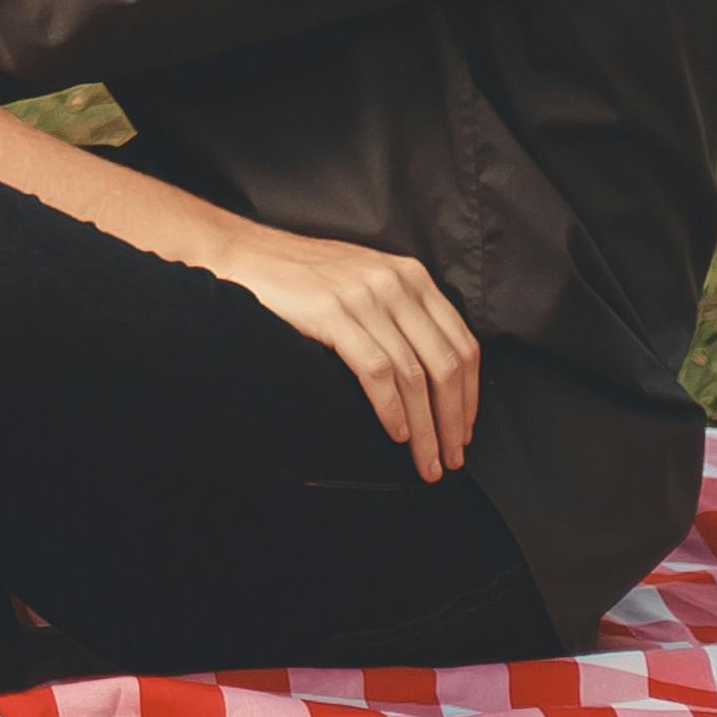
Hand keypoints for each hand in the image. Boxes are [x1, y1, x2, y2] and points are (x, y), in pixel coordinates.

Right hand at [205, 225, 480, 485]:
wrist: (246, 255)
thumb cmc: (305, 278)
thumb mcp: (368, 283)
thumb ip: (402, 316)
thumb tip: (433, 381)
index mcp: (410, 277)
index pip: (462, 344)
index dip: (470, 396)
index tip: (464, 432)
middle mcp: (395, 283)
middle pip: (445, 365)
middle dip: (452, 422)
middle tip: (451, 460)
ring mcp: (364, 296)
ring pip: (414, 376)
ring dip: (426, 429)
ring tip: (425, 462)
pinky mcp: (334, 312)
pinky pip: (378, 371)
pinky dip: (392, 410)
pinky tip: (395, 434)